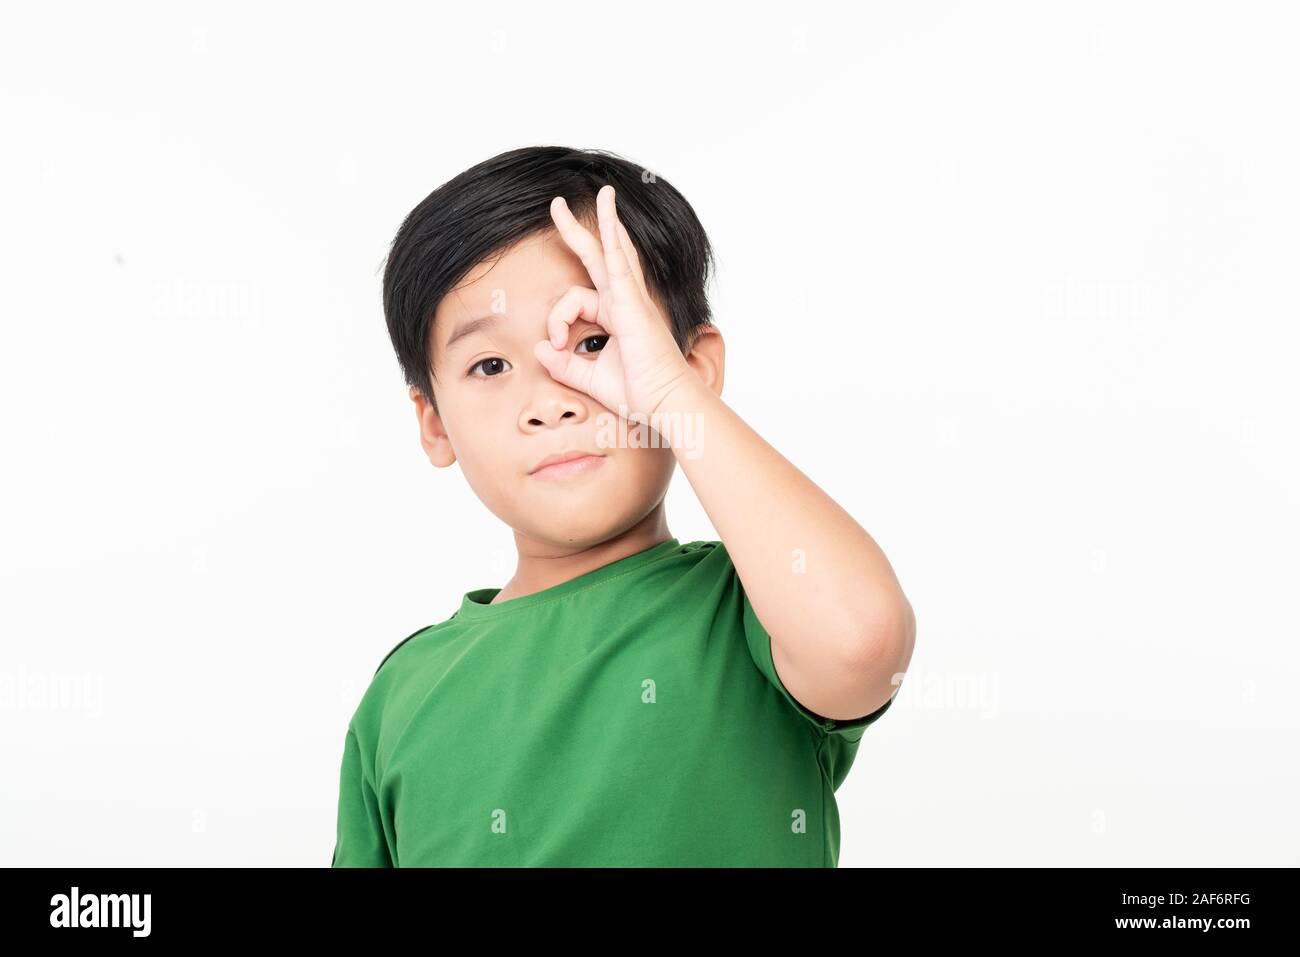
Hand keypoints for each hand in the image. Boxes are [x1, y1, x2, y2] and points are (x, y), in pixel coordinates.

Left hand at [533, 184, 692, 420]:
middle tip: (556, 205)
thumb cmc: (639, 393)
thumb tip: (538, 348)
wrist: (665, 403)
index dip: (557, 320)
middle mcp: (625, 302)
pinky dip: (614, 235)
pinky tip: (609, 209)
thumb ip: (563, 365)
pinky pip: (620, 262)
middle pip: (599, 256)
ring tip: (598, 192)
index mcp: (616, 315)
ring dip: (603, 219)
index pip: (574, 301)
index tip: (555, 345)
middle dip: (577, 230)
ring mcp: (632, 299)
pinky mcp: (634, 304)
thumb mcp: (589, 378)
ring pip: (613, 250)